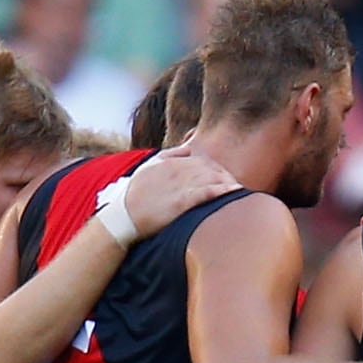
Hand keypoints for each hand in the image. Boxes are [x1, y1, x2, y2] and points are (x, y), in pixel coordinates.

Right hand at [121, 140, 242, 236]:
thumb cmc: (136, 194)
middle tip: (236, 185)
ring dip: (227, 182)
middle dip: (225, 175)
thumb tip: (189, 146)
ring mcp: (179, 185)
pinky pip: (206, 192)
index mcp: (169, 162)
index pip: (201, 160)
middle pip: (209, 168)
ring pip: (211, 178)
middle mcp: (176, 170)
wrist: (123, 216)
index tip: (226, 177)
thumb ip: (170, 154)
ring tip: (239, 189)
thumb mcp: (150, 167)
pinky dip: (222, 190)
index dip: (217, 168)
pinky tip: (233, 192)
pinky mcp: (180, 201)